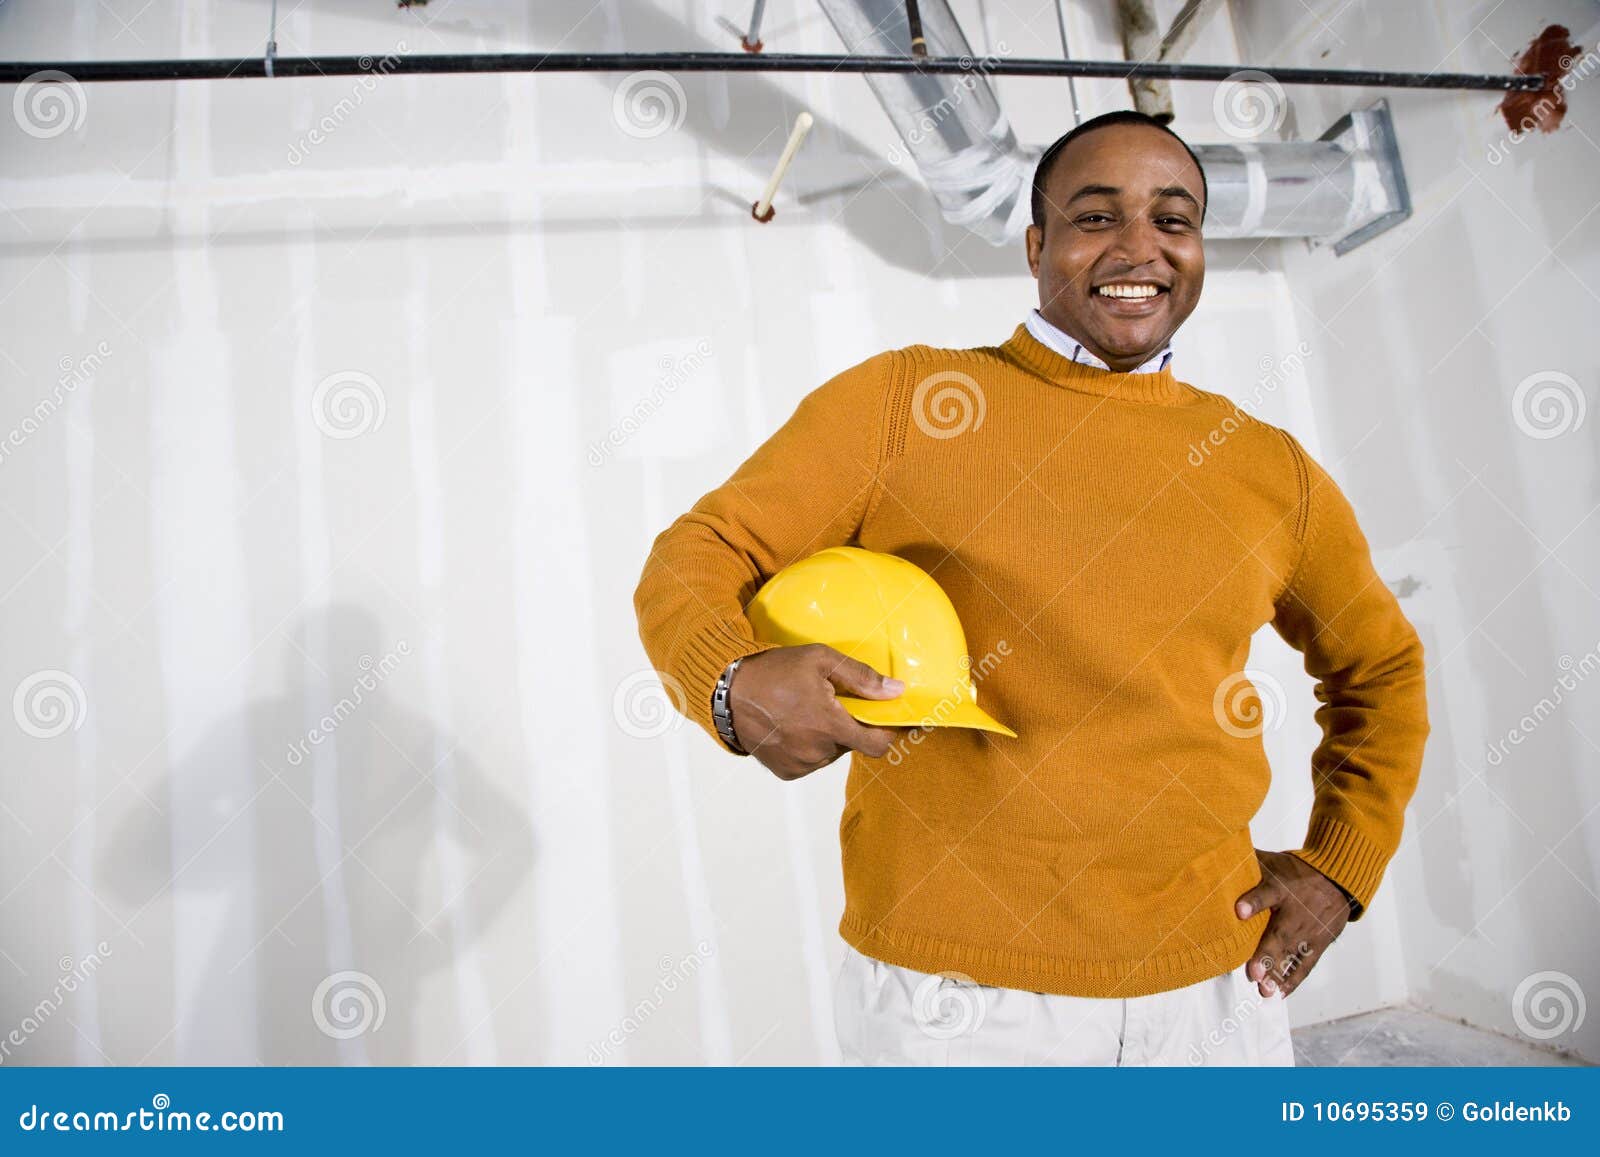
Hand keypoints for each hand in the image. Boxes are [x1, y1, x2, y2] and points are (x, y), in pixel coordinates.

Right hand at [729, 644, 907, 780]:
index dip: (887, 732)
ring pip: (831, 753)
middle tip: (833, 703)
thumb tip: (897, 691)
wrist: (726, 693)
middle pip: (852, 745)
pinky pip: (811, 762)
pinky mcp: (786, 772)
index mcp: (829, 725)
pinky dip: (810, 747)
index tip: (886, 718)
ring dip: (829, 737)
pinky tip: (794, 726)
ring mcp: (800, 764)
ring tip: (808, 713)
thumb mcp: (820, 660)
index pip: (877, 744)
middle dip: (849, 725)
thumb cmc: (774, 672)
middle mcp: (816, 751)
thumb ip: (861, 677)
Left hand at [1234, 848, 1349, 998]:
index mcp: (1282, 887)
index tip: (1238, 911)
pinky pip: (1306, 964)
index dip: (1253, 902)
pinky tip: (1279, 993)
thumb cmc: (1294, 871)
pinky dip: (1294, 980)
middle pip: (1281, 933)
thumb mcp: (1272, 861)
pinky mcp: (1319, 943)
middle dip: (1266, 953)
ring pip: (1293, 954)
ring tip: (1264, 990)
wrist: (1337, 879)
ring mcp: (1309, 930)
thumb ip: (1245, 861)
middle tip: (1252, 972)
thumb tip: (1212, 849)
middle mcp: (1296, 911)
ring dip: (1278, 973)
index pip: (1267, 893)